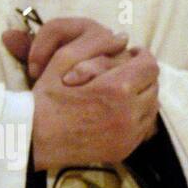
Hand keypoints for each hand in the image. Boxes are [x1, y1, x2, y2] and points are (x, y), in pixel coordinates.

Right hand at [2, 16, 157, 169]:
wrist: (33, 138)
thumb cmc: (45, 98)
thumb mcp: (61, 61)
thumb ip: (94, 43)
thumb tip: (123, 38)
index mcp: (115, 88)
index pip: (149, 66)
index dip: (142, 56)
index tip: (131, 54)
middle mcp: (128, 113)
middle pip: (154, 86)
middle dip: (142, 75)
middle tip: (123, 72)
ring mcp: (128, 135)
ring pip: (151, 108)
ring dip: (141, 96)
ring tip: (119, 93)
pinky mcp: (124, 150)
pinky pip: (142, 128)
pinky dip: (135, 117)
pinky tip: (115, 113)